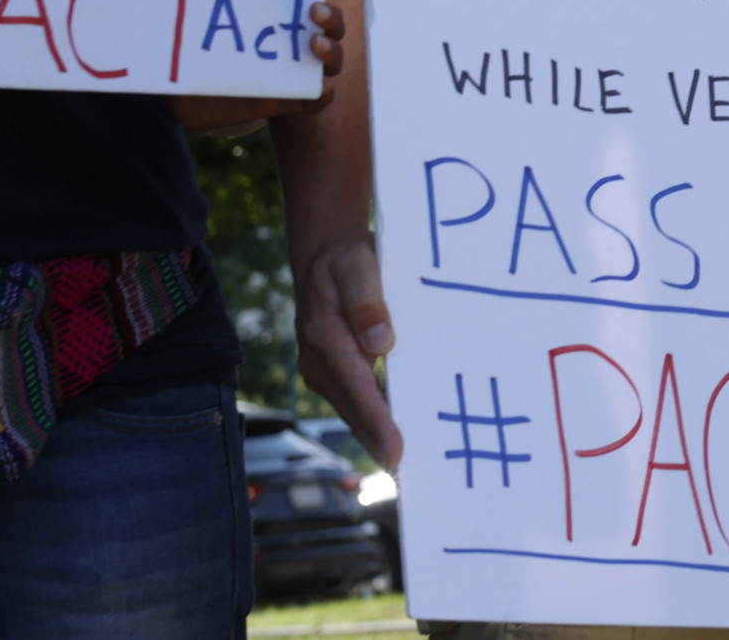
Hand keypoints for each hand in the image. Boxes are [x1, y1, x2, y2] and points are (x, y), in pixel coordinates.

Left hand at [171, 0, 346, 133]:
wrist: (192, 95)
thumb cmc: (201, 49)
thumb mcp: (201, 22)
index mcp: (281, 12)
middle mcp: (296, 38)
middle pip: (332, 24)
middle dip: (331, 15)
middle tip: (313, 10)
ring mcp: (297, 69)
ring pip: (332, 58)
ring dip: (332, 50)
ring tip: (315, 45)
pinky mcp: (290, 100)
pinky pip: (318, 99)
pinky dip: (324, 93)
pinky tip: (321, 86)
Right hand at [295, 233, 402, 469]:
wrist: (325, 255)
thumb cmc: (346, 259)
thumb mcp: (358, 264)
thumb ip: (367, 300)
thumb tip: (381, 341)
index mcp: (324, 335)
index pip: (356, 386)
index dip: (377, 421)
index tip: (396, 451)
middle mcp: (318, 362)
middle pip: (353, 410)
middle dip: (378, 442)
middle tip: (409, 472)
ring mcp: (323, 372)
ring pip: (353, 412)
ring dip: (377, 437)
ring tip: (410, 466)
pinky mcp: (334, 375)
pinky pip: (356, 402)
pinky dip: (375, 421)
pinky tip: (399, 436)